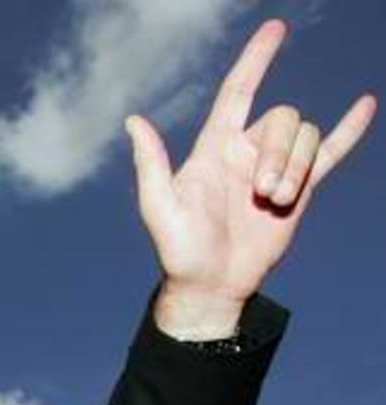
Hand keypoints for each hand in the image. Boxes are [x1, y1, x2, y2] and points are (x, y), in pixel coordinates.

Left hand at [125, 19, 375, 338]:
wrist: (211, 285)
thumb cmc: (179, 250)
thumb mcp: (159, 206)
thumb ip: (151, 163)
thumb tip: (133, 121)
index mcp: (214, 148)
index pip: (238, 90)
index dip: (256, 59)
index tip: (275, 29)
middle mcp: (246, 151)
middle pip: (284, 119)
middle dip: (282, 152)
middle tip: (264, 193)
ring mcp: (274, 169)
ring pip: (306, 138)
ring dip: (298, 167)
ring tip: (276, 202)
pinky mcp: (299, 190)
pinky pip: (329, 152)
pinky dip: (347, 130)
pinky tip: (364, 106)